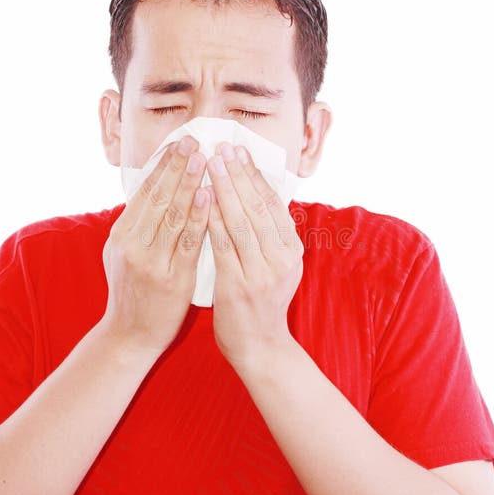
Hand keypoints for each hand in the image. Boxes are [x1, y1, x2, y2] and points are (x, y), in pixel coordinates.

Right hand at [100, 136, 209, 356]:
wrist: (130, 336)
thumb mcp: (124, 254)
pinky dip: (198, 217)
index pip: (144, 192)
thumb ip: (138, 225)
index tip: (179, 142)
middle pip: (158, 197)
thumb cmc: (133, 293)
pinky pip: (188, 242)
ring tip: (204, 159)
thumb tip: (156, 190)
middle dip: (177, 166)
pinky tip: (208, 197)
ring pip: (172, 215)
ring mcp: (150, 261)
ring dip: (189, 184)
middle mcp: (132, 244)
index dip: (163, 165)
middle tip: (194, 140)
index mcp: (121, 234)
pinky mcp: (171, 278)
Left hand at [206, 142, 303, 367]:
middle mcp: (282, 258)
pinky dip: (212, 218)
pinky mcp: (240, 285)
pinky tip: (201, 199)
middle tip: (222, 146)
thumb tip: (255, 195)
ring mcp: (263, 272)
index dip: (255, 174)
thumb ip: (269, 235)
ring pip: (241, 220)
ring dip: (224, 188)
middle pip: (258, 206)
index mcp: (292, 250)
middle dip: (238, 173)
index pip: (273, 203)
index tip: (239, 150)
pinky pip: (224, 244)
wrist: (259, 347)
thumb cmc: (260, 303)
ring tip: (209, 163)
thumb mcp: (275, 266)